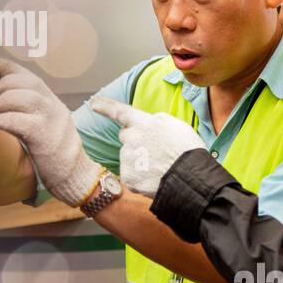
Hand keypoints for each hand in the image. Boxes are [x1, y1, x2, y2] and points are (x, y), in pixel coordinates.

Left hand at [0, 58, 101, 206]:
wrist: (75, 176)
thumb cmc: (53, 152)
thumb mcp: (44, 123)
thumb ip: (27, 109)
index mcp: (52, 101)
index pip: (29, 75)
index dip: (8, 68)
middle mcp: (54, 106)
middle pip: (28, 81)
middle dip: (5, 84)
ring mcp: (51, 120)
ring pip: (26, 97)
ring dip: (4, 101)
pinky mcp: (45, 137)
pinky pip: (21, 121)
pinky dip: (5, 119)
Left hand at [89, 96, 204, 196]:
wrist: (190, 179)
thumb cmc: (187, 151)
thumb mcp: (176, 125)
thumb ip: (157, 120)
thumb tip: (147, 123)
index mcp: (143, 123)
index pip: (119, 112)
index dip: (105, 106)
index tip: (92, 103)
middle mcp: (131, 138)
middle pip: (126, 136)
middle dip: (136, 141)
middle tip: (156, 151)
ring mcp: (127, 158)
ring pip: (128, 156)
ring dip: (139, 160)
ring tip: (160, 166)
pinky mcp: (127, 177)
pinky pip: (130, 174)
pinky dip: (139, 176)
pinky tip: (154, 177)